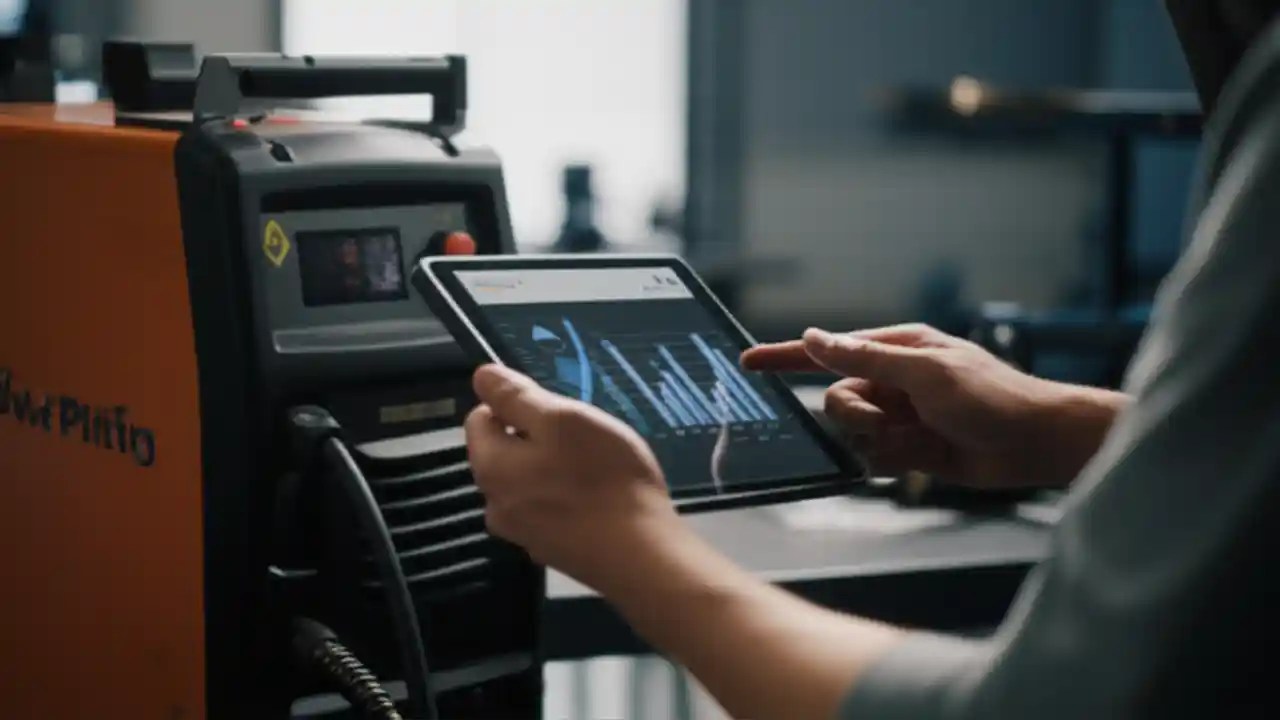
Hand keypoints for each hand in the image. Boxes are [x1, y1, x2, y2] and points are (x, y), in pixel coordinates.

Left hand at [465, 364, 678, 589]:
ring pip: (530, 483)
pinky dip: (569, 499)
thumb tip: (481, 376)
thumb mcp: (564, 419)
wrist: (643, 556)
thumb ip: (517, 397)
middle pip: (505, 454)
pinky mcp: (553, 552)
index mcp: (491, 468)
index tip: (557, 411)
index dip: (515, 405)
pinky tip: (601, 499)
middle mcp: (496, 505)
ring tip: (596, 467)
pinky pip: (551, 510)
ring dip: (555, 468)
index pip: (479, 419)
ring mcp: (524, 535)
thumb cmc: (604, 478)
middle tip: (584, 438)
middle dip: (538, 439)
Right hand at [741, 324, 1126, 488]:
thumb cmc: (990, 395)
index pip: (829, 350)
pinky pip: (873, 457)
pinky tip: (919, 458)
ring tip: (915, 440)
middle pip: (838, 398)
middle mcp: (894, 381)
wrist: (1036, 443)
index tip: (748, 362)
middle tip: (888, 421)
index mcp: (896, 350)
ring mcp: (901, 416)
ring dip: (877, 439)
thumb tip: (815, 338)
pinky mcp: (910, 450)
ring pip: (853, 432)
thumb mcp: (923, 371)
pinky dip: (889, 460)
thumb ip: (863, 357)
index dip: (786, 357)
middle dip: (857, 414)